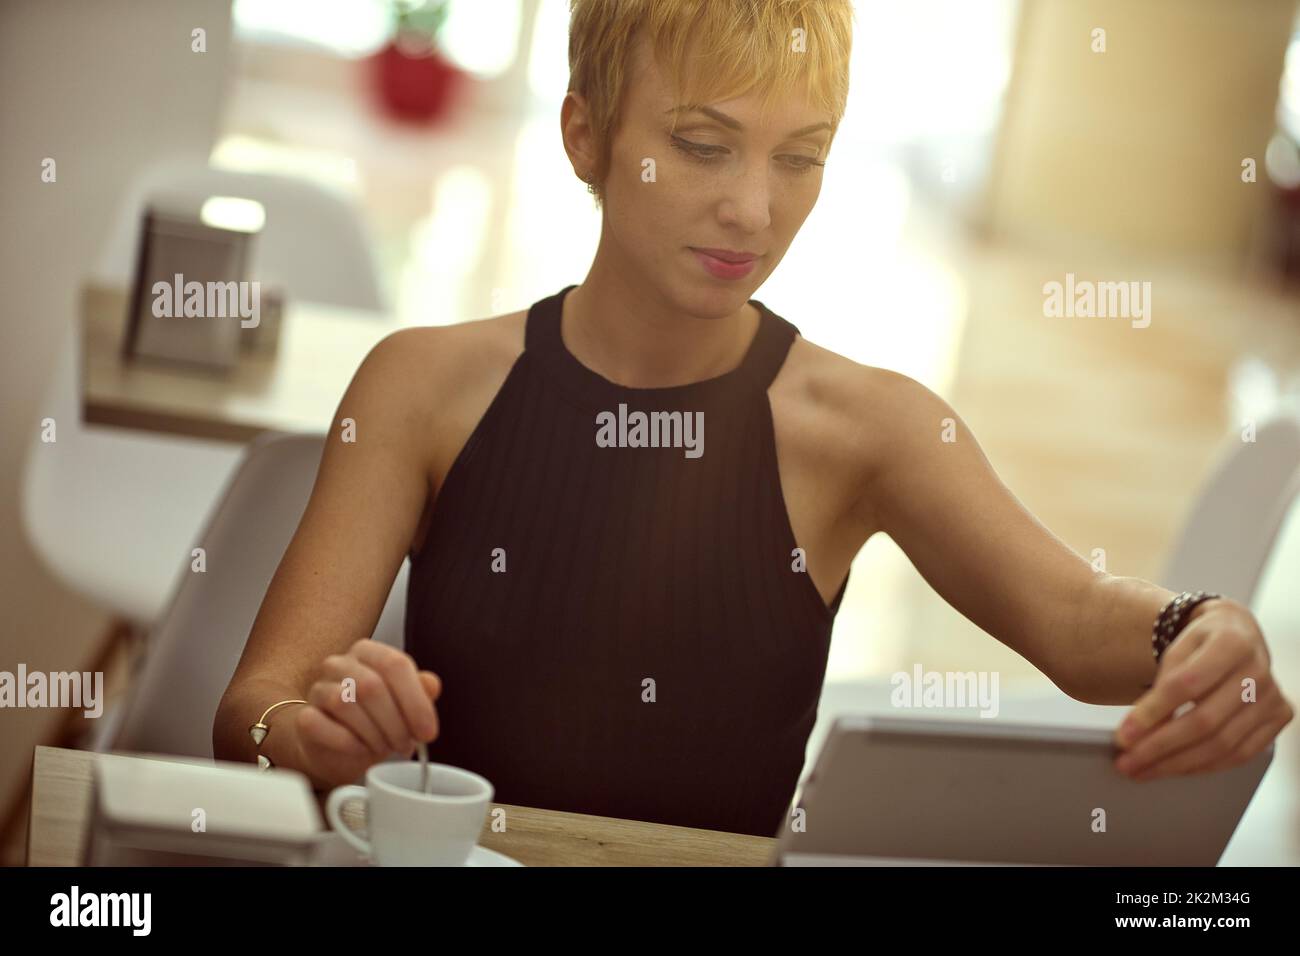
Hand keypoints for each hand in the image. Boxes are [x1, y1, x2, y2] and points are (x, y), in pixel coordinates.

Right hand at [293, 639, 442, 787]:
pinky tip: (360, 748)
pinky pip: (321, 725)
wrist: (338, 748)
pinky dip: (347, 742)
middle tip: (406, 745)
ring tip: (384, 747)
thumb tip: (431, 684)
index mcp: (368, 652)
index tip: (428, 732)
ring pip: (346, 704)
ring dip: (373, 734)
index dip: (416, 701)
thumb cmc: (375, 720)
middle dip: (396, 723)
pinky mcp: (303, 717)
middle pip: (372, 686)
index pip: (395, 664)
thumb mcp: (404, 705)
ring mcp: (317, 688)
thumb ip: (420, 691)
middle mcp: (339, 664)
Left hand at [1113, 598, 1293, 779]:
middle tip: (1126, 762)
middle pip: (1205, 721)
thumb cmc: (1200, 642)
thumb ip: (1162, 685)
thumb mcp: (1176, 648)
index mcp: (1232, 642)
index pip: (1186, 685)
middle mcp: (1258, 671)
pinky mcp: (1279, 717)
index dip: (1152, 713)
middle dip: (1160, 747)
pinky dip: (1203, 766)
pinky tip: (1174, 768)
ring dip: (1177, 764)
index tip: (1122, 737)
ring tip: (1142, 770)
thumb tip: (1140, 733)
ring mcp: (1273, 697)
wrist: (1238, 632)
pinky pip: (1240, 754)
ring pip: (1222, 745)